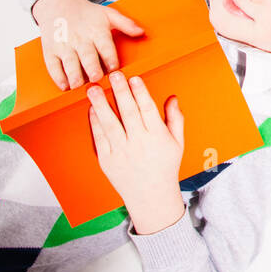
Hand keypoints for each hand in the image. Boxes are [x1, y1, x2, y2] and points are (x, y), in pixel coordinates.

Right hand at [32, 0, 144, 89]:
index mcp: (97, 31)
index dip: (110, 58)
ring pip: (69, 62)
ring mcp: (64, 45)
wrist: (58, 4)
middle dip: (91, 67)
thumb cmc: (87, 13)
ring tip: (78, 85)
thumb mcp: (108, 14)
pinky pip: (53, 65)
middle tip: (96, 78)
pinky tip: (64, 86)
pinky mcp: (50, 51)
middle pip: (87, 55)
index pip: (105, 46)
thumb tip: (142, 32)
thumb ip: (126, 24)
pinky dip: (57, 76)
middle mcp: (80, 39)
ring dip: (73, 74)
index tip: (114, 69)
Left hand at [88, 72, 185, 234]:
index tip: (134, 78)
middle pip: (128, 113)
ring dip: (101, 104)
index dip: (140, 92)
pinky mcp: (107, 160)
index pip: (148, 109)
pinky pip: (99, 138)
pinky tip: (92, 109)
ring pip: (110, 124)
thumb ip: (175, 119)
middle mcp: (139, 143)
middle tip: (113, 74)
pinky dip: (95, 123)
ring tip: (93, 89)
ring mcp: (121, 152)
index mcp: (157, 137)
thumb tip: (172, 98)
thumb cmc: (165, 167)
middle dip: (120, 92)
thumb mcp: (178, 143)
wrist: (150, 196)